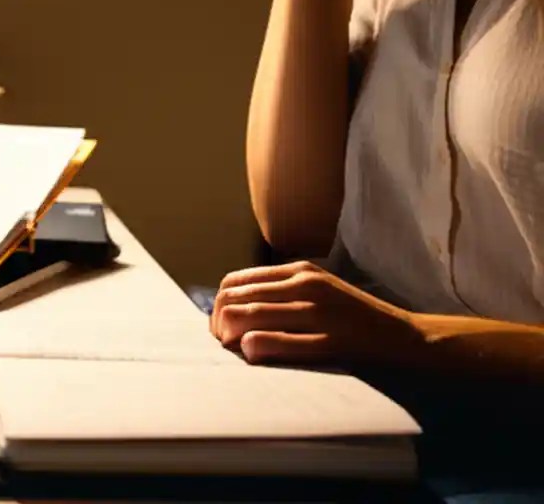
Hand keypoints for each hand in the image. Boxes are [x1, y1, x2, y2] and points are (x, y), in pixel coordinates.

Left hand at [209, 260, 425, 365]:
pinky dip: (253, 349)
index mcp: (300, 271)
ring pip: (248, 316)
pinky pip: (274, 342)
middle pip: (235, 299)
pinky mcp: (330, 341)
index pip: (235, 281)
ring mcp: (319, 312)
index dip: (218, 306)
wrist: (407, 338)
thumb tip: (231, 310)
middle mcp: (306, 285)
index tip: (221, 327)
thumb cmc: (355, 320)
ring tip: (235, 351)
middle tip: (223, 344)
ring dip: (230, 337)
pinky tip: (254, 356)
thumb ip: (281, 294)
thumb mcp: (318, 292)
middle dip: (219, 324)